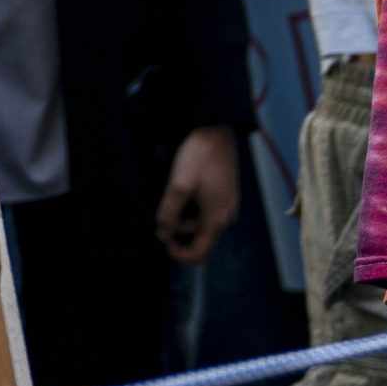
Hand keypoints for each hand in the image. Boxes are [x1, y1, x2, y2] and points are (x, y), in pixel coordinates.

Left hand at [155, 126, 239, 264]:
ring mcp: (226, 205)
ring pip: (200, 225)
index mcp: (216, 219)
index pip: (199, 253)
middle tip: (160, 216)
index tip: (162, 242)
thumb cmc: (199, 157)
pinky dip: (190, 209)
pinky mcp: (224, 195)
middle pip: (199, 239)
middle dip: (177, 233)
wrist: (217, 131)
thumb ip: (169, 213)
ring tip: (170, 198)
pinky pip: (205, 212)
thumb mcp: (178, 186)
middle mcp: (225, 217)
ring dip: (182, 219)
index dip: (178, 254)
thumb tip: (163, 234)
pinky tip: (180, 192)